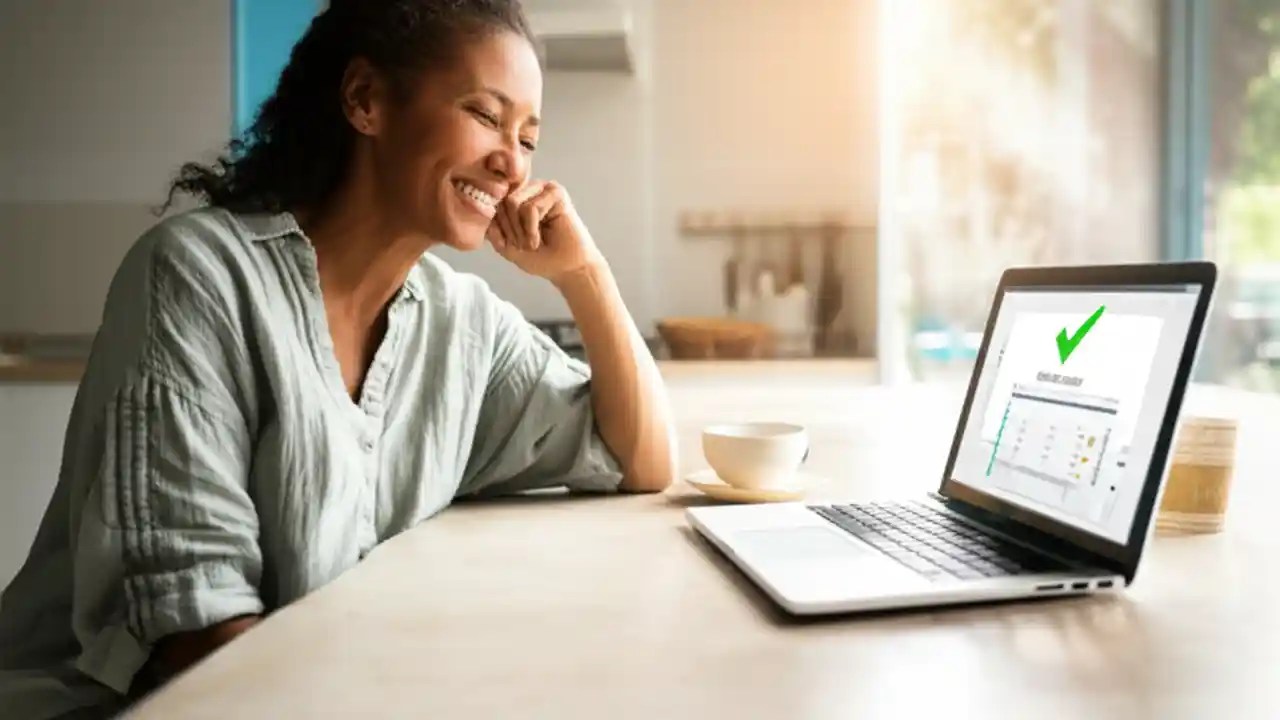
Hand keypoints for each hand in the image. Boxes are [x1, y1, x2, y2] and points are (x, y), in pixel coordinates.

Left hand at [488, 180, 606, 284]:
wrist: (566, 268)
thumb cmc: (540, 257)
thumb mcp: (506, 246)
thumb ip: (492, 228)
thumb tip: (482, 207)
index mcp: (514, 198)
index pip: (492, 202)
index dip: (498, 227)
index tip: (512, 244)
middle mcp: (526, 189)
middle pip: (502, 201)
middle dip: (511, 230)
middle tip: (525, 244)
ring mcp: (541, 188)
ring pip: (513, 202)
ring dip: (521, 231)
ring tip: (533, 242)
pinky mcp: (556, 192)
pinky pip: (531, 208)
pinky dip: (532, 229)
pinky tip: (540, 238)